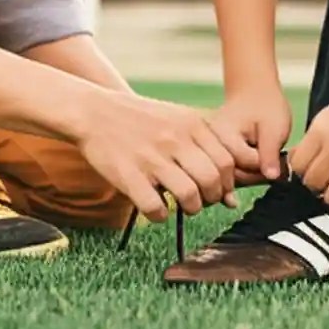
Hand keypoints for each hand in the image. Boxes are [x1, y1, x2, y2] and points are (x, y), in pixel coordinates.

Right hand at [74, 93, 256, 222]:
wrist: (94, 112)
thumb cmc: (143, 121)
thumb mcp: (179, 122)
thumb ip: (209, 150)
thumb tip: (234, 199)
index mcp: (191, 124)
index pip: (228, 161)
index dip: (228, 182)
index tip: (217, 186)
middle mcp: (174, 139)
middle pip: (212, 180)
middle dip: (212, 198)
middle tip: (201, 199)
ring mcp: (151, 158)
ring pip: (189, 196)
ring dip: (191, 209)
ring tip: (183, 205)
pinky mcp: (128, 175)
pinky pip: (155, 208)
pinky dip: (160, 216)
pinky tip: (156, 208)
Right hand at [211, 89, 290, 184]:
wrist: (254, 92)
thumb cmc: (265, 106)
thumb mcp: (274, 128)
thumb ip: (270, 154)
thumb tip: (271, 177)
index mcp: (221, 134)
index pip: (242, 164)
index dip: (262, 166)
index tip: (274, 160)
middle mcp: (208, 144)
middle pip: (229, 175)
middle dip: (254, 175)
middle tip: (270, 165)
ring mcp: (207, 150)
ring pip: (226, 177)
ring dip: (248, 175)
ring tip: (262, 163)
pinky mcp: (211, 154)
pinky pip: (224, 172)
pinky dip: (241, 172)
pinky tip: (253, 165)